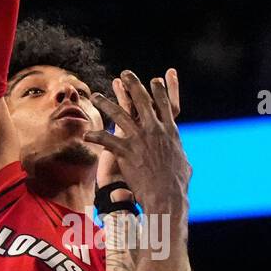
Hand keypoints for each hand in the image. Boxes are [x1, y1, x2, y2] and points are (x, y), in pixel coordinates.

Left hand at [87, 70, 190, 213]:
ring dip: (106, 104)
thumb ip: (179, 155)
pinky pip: (106, 140)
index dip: (159, 90)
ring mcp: (140, 139)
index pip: (165, 105)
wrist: (167, 196)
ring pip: (119, 115)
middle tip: (125, 74)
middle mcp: (155, 130)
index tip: (154, 80)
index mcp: (170, 132)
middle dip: (133, 85)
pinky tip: (86, 135)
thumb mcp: (184, 164)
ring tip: (95, 96)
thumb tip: (180, 156)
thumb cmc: (178, 185)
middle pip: (142, 101)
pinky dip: (95, 137)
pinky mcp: (126, 151)